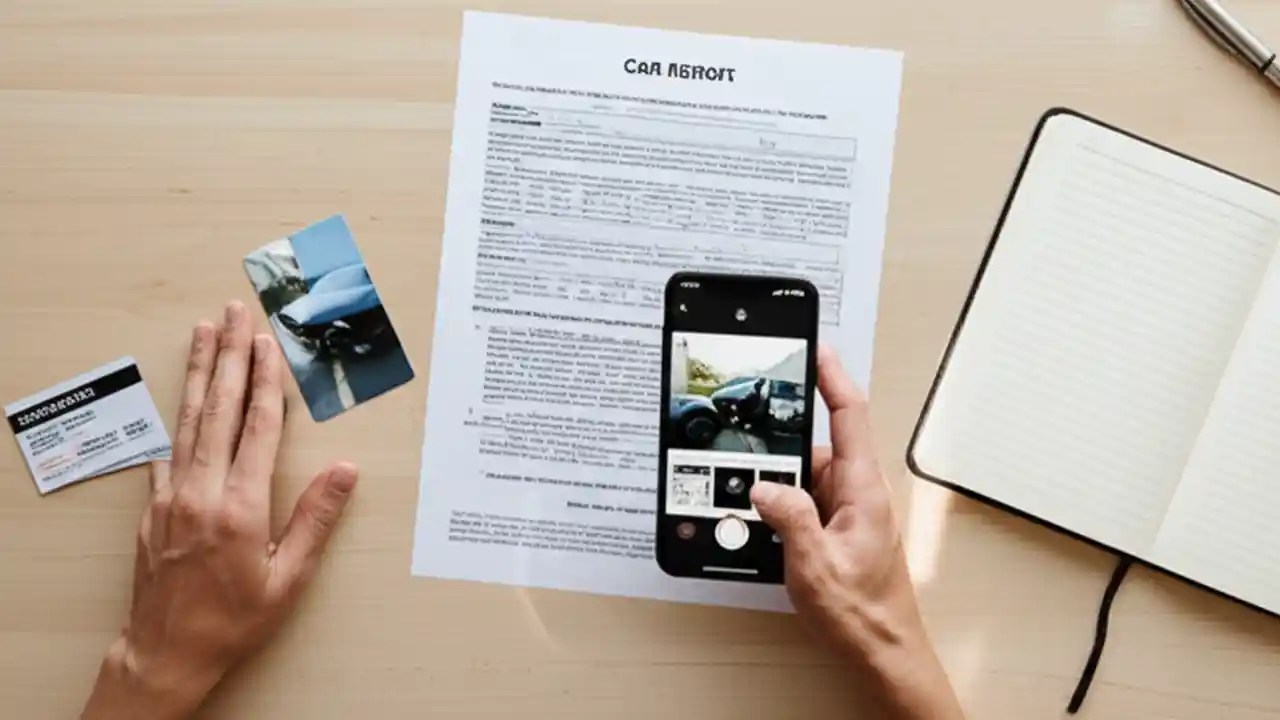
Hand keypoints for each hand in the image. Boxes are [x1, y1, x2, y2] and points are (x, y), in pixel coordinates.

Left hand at [82, 302, 358, 719]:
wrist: (167, 653)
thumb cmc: (233, 621)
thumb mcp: (289, 578)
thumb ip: (316, 519)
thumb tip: (345, 469)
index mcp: (240, 506)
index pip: (257, 427)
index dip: (265, 381)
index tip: (266, 344)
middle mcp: (202, 492)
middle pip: (219, 409)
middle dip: (230, 357)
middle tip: (233, 314)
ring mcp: (172, 497)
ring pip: (188, 421)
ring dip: (201, 373)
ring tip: (204, 334)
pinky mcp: (153, 508)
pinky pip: (167, 452)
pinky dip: (176, 420)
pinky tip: (180, 400)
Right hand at [750, 346, 963, 719]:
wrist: (884, 654)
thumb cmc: (863, 616)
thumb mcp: (816, 566)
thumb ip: (789, 519)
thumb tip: (764, 486)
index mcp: (863, 490)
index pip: (848, 415)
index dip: (830, 376)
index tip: (813, 346)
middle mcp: (858, 494)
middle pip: (815, 446)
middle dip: (780, 448)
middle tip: (749, 454)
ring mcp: (848, 512)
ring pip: (804, 478)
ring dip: (779, 486)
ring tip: (763, 518)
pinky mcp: (837, 530)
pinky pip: (803, 503)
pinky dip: (781, 507)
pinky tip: (766, 530)